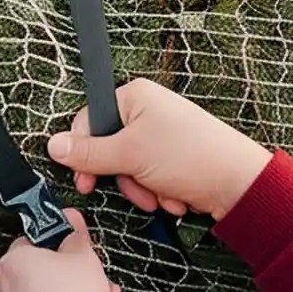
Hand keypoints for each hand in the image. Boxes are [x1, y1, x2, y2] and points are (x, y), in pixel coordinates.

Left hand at [0, 209, 121, 291]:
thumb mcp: (84, 256)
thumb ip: (75, 232)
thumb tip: (70, 217)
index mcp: (14, 260)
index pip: (35, 240)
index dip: (61, 243)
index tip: (76, 249)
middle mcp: (2, 287)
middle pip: (38, 272)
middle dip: (67, 275)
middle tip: (91, 280)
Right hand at [47, 78, 272, 220]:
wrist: (239, 184)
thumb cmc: (191, 156)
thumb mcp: (130, 155)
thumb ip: (89, 153)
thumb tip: (53, 145)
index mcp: (135, 97)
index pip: (89, 121)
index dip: (85, 154)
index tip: (86, 181)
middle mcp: (149, 111)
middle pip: (109, 149)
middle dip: (124, 178)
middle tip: (137, 189)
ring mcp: (162, 134)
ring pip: (129, 169)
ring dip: (143, 189)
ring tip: (163, 193)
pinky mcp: (174, 157)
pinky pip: (150, 177)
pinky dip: (159, 191)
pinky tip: (176, 195)